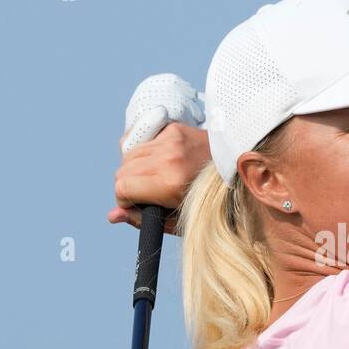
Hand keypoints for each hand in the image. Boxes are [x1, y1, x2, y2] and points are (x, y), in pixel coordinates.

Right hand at [108, 118, 210, 234]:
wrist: (237, 170)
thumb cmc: (208, 201)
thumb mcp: (178, 220)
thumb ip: (142, 219)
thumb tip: (111, 216)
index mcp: (170, 183)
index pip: (122, 188)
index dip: (124, 200)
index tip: (135, 204)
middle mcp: (168, 158)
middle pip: (121, 171)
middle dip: (128, 185)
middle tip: (146, 193)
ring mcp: (170, 140)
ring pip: (128, 154)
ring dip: (135, 168)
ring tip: (154, 177)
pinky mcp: (173, 128)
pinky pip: (141, 139)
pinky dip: (144, 152)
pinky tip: (158, 161)